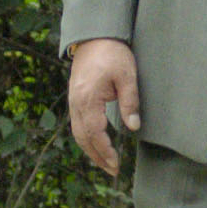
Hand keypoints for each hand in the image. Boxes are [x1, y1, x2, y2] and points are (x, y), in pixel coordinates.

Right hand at [65, 39, 140, 175]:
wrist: (94, 37)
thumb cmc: (112, 54)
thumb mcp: (127, 76)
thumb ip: (130, 102)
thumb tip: (133, 127)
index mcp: (88, 100)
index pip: (95, 133)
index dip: (105, 151)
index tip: (116, 164)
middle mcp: (76, 104)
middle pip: (83, 138)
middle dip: (97, 156)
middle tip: (112, 170)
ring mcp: (73, 102)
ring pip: (78, 133)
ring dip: (90, 150)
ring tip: (104, 162)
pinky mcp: (75, 99)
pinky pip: (77, 125)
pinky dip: (86, 139)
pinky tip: (96, 144)